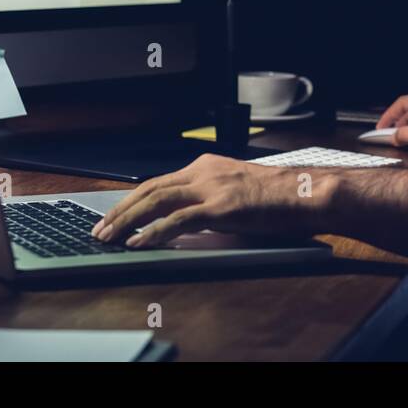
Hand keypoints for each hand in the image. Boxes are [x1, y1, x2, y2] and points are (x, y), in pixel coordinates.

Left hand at [90, 153, 324, 248]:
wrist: (306, 193)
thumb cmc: (279, 197)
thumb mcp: (238, 191)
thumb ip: (211, 200)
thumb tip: (187, 222)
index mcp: (207, 166)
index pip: (159, 182)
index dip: (133, 200)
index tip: (115, 215)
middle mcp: (205, 172)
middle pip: (150, 188)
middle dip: (121, 210)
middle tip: (100, 228)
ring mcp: (212, 188)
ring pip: (157, 200)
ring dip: (127, 220)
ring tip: (108, 236)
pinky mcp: (221, 207)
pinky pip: (178, 220)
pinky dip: (153, 232)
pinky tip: (139, 242)